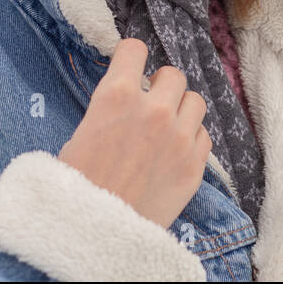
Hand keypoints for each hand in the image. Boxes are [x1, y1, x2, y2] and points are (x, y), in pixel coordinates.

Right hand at [57, 38, 210, 231]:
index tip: (131, 65)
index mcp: (116, 96)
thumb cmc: (77, 187)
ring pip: (195, 101)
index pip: (135, 48)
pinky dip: (193, 138)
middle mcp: (153, 109)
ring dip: (182, 109)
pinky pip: (205, 134)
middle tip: (151, 102)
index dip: (131, 56)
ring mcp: (179, 136)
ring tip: (167, 126)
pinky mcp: (195, 164)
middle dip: (161, 85)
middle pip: (173, 74)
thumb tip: (125, 94)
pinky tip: (176, 150)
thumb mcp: (81, 134)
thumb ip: (110, 107)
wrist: (93, 235)